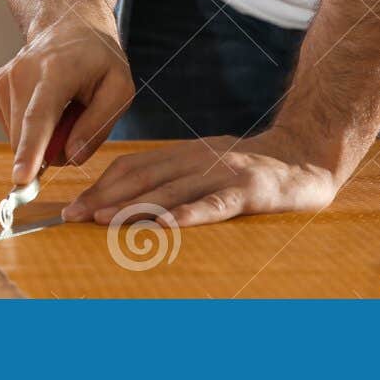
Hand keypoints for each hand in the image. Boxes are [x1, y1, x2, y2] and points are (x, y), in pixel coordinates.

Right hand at [0, 4, 132, 185]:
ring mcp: (4, 81)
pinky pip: (14, 131)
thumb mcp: (119, 89)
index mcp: (55, 71)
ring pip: (19, 139)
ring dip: (44, 139)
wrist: (68, 24)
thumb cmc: (98, 58)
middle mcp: (22, 74)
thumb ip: (99, 125)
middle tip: (79, 121)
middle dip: (53, 149)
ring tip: (64, 108)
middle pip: (26, 136)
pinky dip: (33, 131)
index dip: (31, 150)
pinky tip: (48, 107)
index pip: (39, 116)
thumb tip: (71, 158)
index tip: (21, 178)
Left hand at [61, 130, 341, 226]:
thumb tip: (128, 205)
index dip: (101, 185)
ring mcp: (223, 172)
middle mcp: (198, 158)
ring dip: (134, 205)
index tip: (73, 206)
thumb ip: (174, 179)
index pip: (134, 166)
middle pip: (144, 177)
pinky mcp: (250, 190)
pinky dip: (189, 215)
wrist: (306, 156)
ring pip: (172, 189)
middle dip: (105, 197)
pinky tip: (167, 226)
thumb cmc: (251, 171)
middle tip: (74, 216)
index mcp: (184, 153)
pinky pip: (215, 204)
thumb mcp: (206, 168)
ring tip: (105, 220)